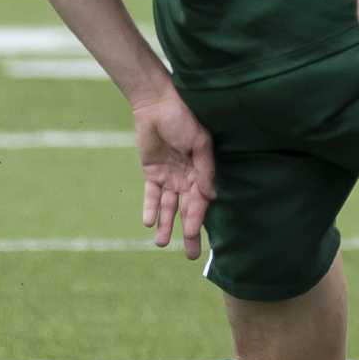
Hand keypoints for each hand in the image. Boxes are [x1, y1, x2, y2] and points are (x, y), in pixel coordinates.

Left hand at [132, 91, 216, 256]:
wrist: (158, 104)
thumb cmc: (185, 118)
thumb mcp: (200, 142)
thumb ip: (205, 169)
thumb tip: (210, 197)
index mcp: (203, 171)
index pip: (201, 201)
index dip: (197, 218)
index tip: (193, 235)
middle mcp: (187, 177)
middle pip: (187, 210)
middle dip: (188, 233)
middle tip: (189, 256)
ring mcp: (169, 177)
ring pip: (167, 207)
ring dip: (165, 225)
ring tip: (160, 244)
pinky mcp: (151, 173)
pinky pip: (151, 195)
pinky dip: (150, 209)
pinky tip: (148, 223)